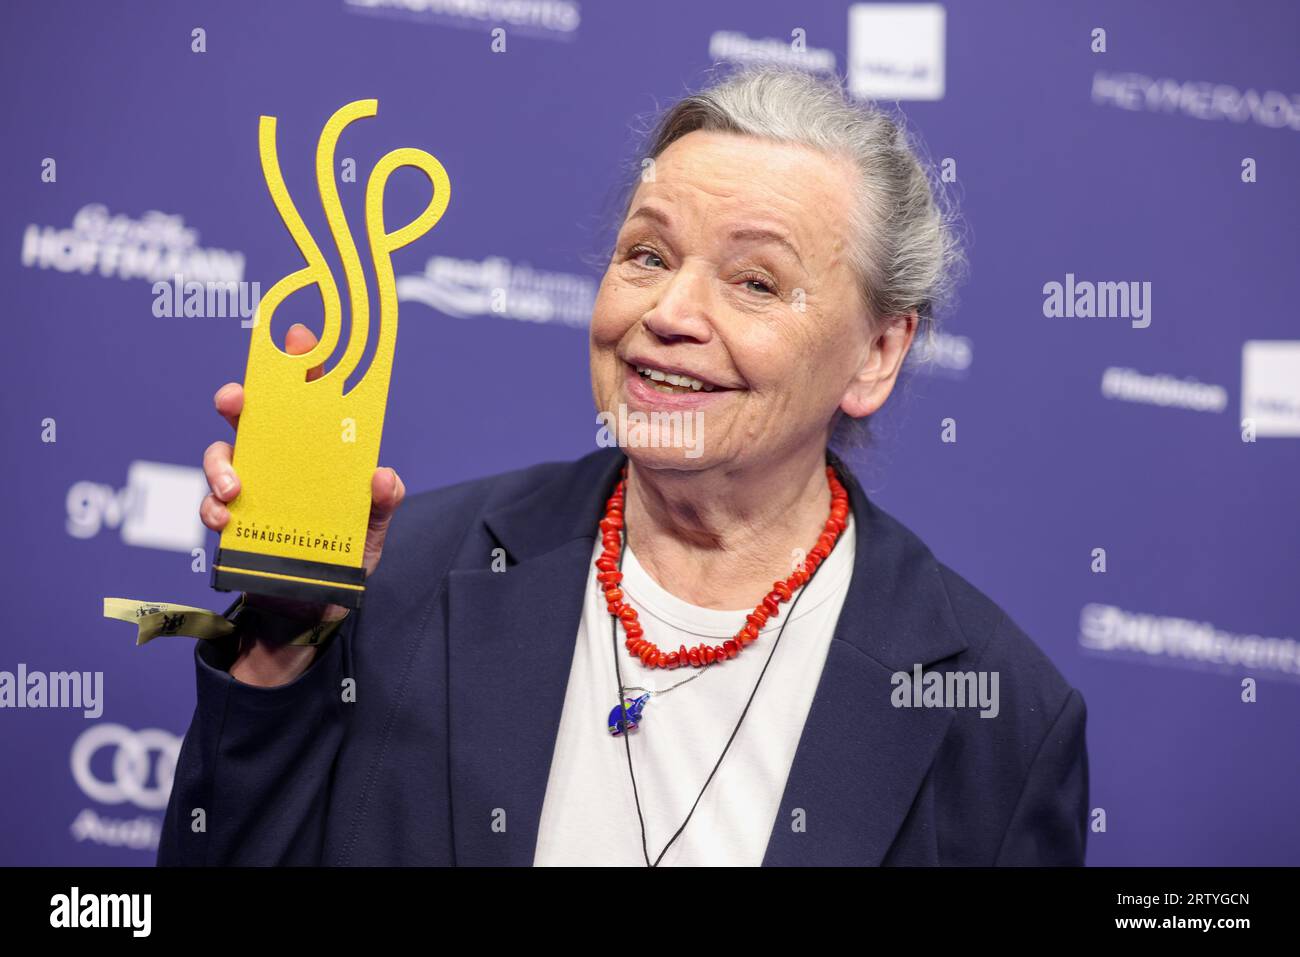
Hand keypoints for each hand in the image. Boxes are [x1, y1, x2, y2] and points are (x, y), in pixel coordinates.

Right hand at [200, 322, 405, 685]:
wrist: (312, 614)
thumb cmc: (344, 559)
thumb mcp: (372, 531)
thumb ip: (382, 504)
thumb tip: (383, 476)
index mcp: (316, 456)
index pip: (308, 402)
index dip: (302, 365)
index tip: (300, 337)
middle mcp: (280, 465)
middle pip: (253, 418)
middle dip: (240, 400)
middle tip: (236, 399)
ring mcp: (252, 490)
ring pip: (222, 457)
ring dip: (220, 465)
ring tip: (236, 488)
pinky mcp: (230, 522)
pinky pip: (211, 504)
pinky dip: (212, 508)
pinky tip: (224, 518)